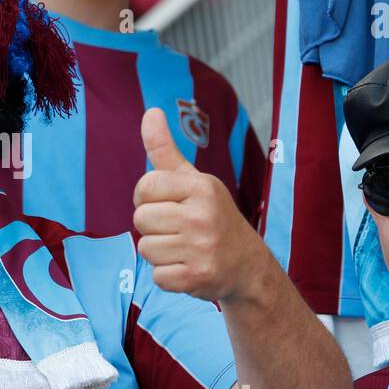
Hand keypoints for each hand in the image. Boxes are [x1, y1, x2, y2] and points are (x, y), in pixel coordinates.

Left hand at [133, 108, 268, 301]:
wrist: (248, 266)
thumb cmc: (212, 217)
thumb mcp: (194, 180)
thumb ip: (166, 150)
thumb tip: (150, 111)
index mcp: (201, 187)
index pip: (144, 187)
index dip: (147, 199)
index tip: (167, 205)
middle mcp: (202, 215)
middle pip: (140, 219)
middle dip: (153, 227)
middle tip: (179, 230)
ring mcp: (202, 248)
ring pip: (146, 249)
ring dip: (160, 253)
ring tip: (185, 249)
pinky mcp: (198, 277)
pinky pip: (157, 276)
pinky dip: (168, 276)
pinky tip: (188, 268)